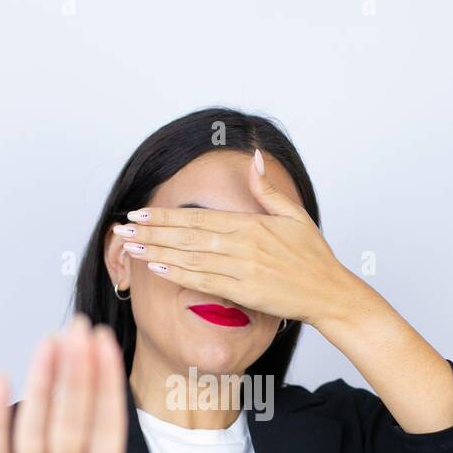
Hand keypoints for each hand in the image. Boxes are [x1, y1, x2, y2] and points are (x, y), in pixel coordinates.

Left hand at [112, 150, 367, 328]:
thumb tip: (254, 158)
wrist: (330, 293)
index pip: (198, 216)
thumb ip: (268, 190)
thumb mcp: (294, 216)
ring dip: (157, 250)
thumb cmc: (314, 258)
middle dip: (151, 230)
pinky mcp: (245, 291)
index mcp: (251, 223)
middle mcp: (242, 243)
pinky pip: (204, 281)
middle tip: (122, 228)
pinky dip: (179, 273)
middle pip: (187, 234)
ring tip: (130, 246)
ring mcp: (242, 268)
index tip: (140, 212)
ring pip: (190, 256)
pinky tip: (157, 268)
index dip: (166, 214)